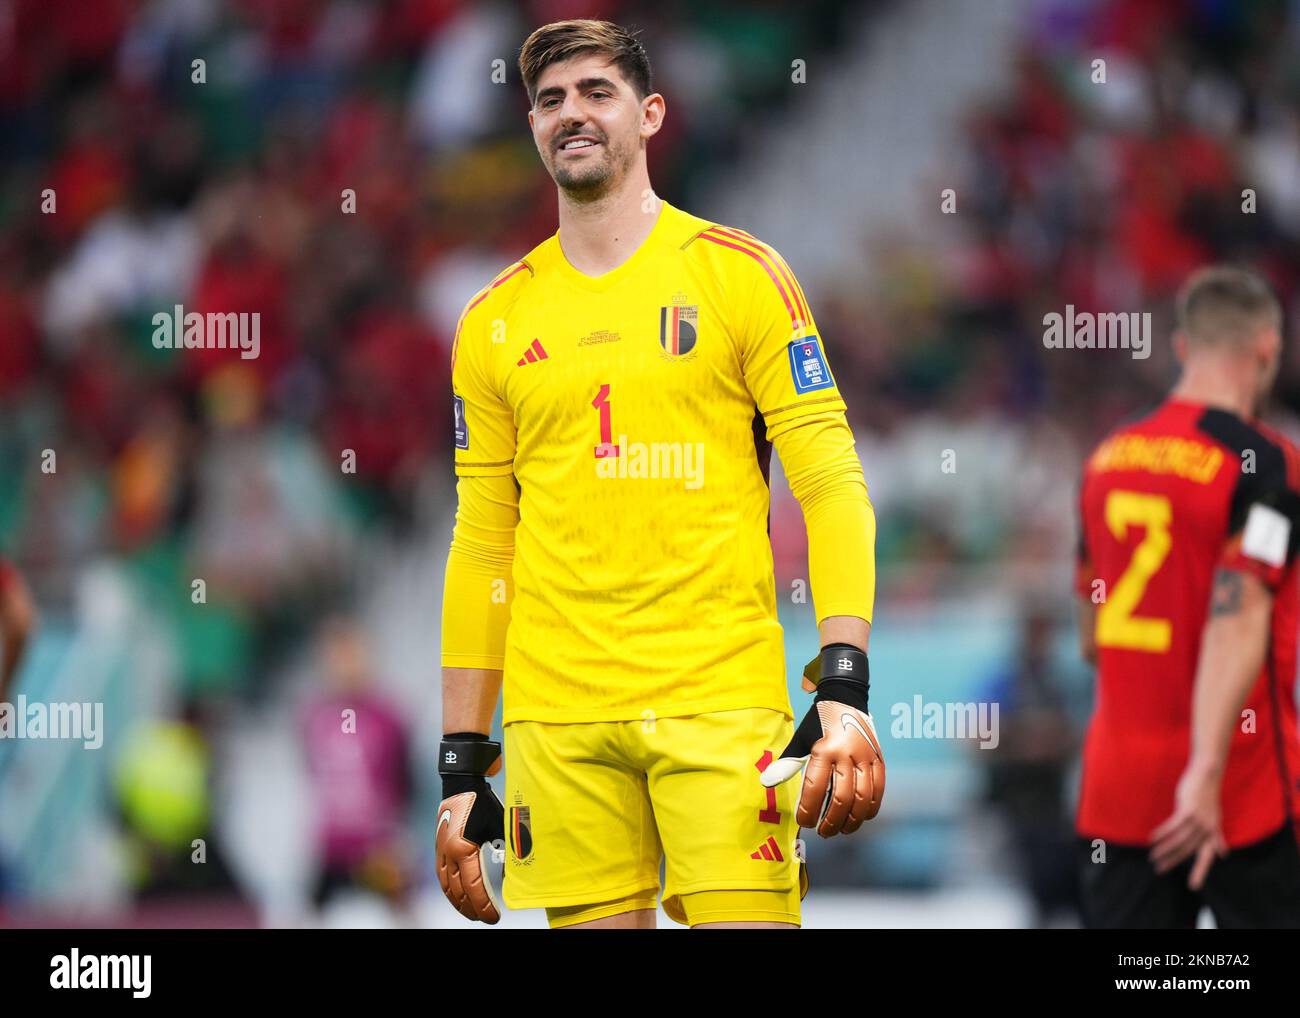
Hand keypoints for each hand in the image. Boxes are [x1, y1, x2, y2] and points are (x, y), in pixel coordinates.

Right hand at [436, 735, 505, 922]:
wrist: (461, 782)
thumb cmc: (483, 802)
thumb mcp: (500, 824)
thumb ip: (507, 848)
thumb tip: (513, 873)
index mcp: (464, 849)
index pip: (474, 887)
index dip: (484, 906)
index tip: (494, 918)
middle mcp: (448, 853)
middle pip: (458, 891)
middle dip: (472, 909)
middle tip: (485, 918)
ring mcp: (440, 850)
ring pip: (447, 886)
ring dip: (458, 902)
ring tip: (471, 912)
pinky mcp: (438, 846)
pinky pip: (442, 875)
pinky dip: (449, 889)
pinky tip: (457, 895)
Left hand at [761, 657, 884, 837]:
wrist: (846, 698)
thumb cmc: (818, 722)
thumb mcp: (800, 738)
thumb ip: (787, 762)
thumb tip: (767, 782)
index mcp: (824, 749)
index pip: (816, 788)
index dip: (809, 810)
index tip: (804, 822)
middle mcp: (847, 754)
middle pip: (842, 797)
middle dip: (831, 820)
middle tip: (822, 832)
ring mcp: (866, 757)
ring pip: (863, 798)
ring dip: (852, 819)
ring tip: (841, 830)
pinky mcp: (878, 759)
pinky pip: (878, 789)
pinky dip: (870, 808)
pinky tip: (860, 817)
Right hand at [1150, 761, 1226, 889]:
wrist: (1207, 774)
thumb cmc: (1208, 796)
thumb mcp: (1215, 819)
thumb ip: (1217, 836)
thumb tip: (1224, 853)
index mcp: (1212, 833)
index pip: (1206, 857)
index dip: (1200, 872)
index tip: (1193, 886)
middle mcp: (1207, 830)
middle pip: (1187, 851)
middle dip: (1173, 861)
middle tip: (1159, 870)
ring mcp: (1198, 821)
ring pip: (1179, 841)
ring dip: (1164, 849)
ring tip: (1152, 856)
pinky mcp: (1188, 811)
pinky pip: (1172, 827)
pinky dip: (1161, 834)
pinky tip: (1152, 839)